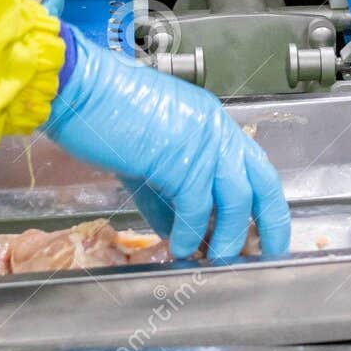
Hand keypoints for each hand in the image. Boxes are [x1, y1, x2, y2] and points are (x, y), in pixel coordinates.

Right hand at [45, 25, 291, 260]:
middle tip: (265, 255)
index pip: (255, 166)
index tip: (266, 232)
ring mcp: (201, 142)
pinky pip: (196, 206)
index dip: (265, 203)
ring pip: (236, 200)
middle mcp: (215, 130)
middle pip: (262, 182)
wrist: (80, 89)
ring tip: (216, 260)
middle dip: (271, 223)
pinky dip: (190, 232)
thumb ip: (167, 195)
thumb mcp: (145, 155)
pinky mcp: (179, 158)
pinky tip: (180, 247)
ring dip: (228, 237)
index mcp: (211, 123)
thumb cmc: (104, 112)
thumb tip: (180, 232)